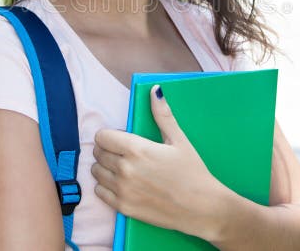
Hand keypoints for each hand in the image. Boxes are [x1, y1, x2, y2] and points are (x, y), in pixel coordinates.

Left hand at [91, 85, 226, 238]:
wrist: (202, 208)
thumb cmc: (193, 172)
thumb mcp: (179, 140)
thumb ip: (162, 115)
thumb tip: (155, 90)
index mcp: (137, 149)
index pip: (102, 137)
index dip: (110, 136)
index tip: (122, 139)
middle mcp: (125, 169)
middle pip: (98, 153)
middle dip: (108, 150)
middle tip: (125, 153)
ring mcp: (123, 190)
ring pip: (97, 172)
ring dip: (105, 167)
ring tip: (123, 168)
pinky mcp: (123, 208)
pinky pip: (99, 192)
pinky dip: (106, 187)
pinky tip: (123, 184)